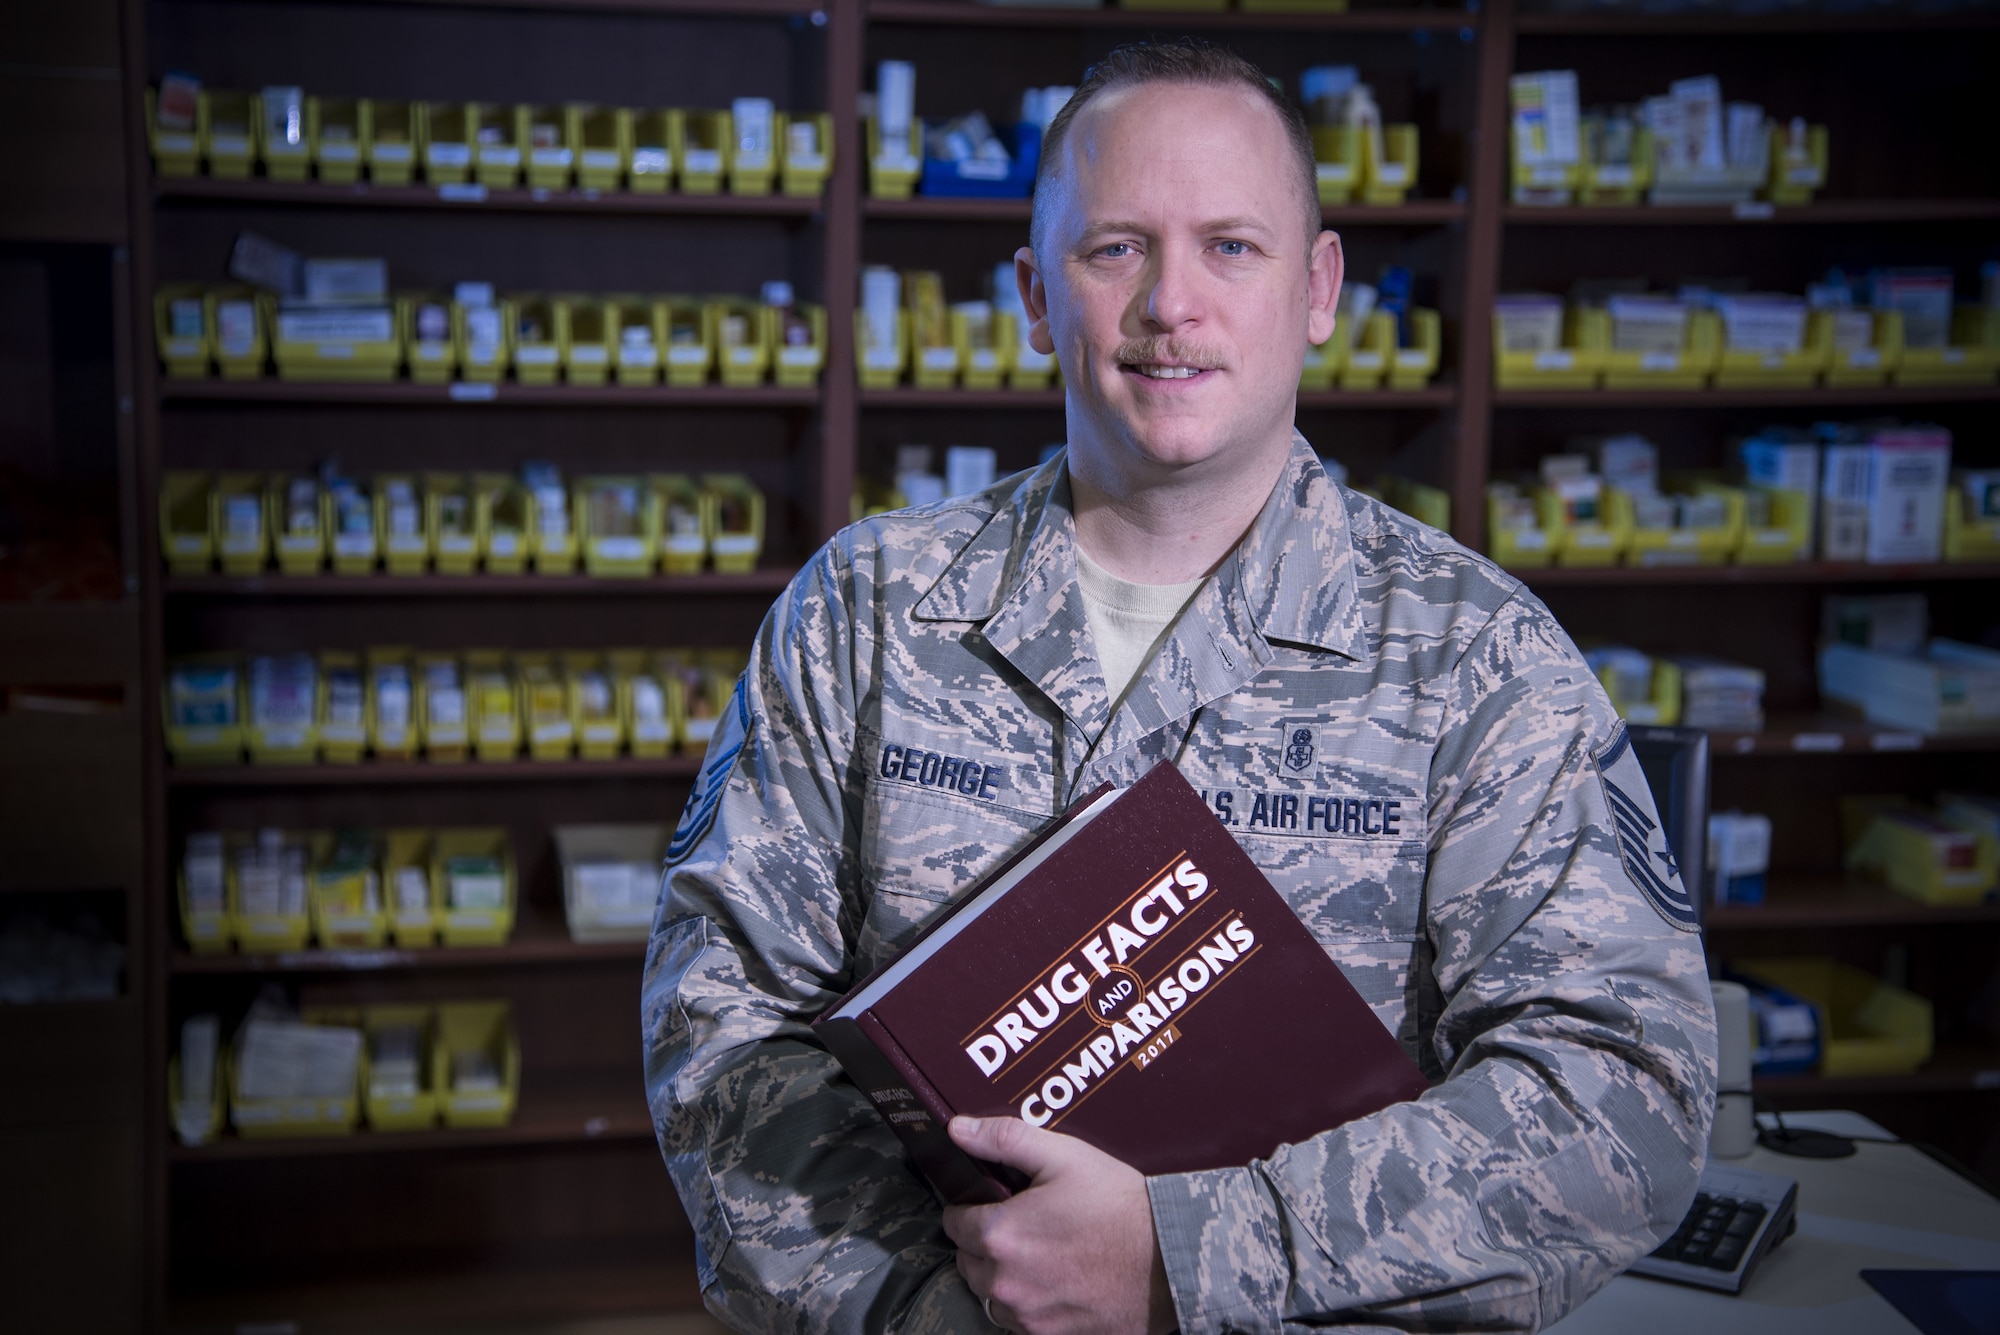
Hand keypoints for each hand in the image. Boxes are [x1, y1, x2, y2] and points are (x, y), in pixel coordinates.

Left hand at [942, 1115, 1175, 1334]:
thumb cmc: (1120, 1205)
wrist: (1170, 1259)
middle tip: (1021, 1226)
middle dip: (984, 1242)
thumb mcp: (1064, 1156)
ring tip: (1039, 1254)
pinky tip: (1055, 1281)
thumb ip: (1004, 1139)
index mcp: (1000, 1234)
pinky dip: (1027, 1303)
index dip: (971, 1208)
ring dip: (1001, 1276)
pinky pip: (1018, 1321)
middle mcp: (1004, 1282)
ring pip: (989, 1294)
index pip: (954, 1223)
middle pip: (967, 1261)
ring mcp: (1026, 1316)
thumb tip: (958, 1129)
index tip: (992, 1203)